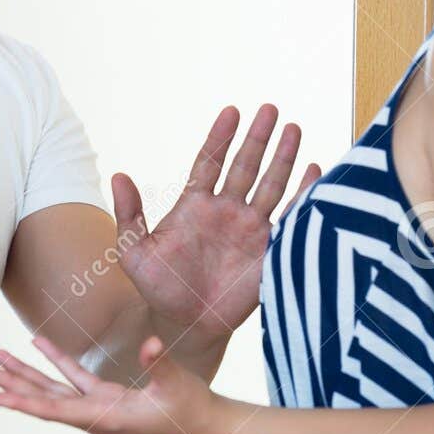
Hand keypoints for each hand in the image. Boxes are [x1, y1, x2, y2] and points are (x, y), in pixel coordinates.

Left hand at [0, 334, 221, 433]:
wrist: (206, 426)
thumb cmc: (191, 410)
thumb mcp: (175, 385)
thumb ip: (159, 364)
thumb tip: (150, 344)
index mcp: (105, 418)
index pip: (54, 410)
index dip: (24, 402)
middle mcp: (94, 416)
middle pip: (43, 398)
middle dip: (11, 383)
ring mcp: (99, 407)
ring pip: (53, 389)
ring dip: (26, 372)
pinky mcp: (107, 398)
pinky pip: (74, 379)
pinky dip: (56, 362)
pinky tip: (39, 346)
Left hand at [115, 104, 318, 345]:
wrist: (187, 325)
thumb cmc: (159, 289)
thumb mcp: (134, 253)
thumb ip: (129, 216)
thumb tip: (119, 176)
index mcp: (195, 205)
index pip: (210, 161)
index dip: (220, 137)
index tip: (232, 111)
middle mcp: (226, 210)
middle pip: (245, 165)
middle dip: (258, 137)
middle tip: (270, 109)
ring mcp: (250, 228)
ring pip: (270, 184)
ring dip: (283, 158)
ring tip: (293, 128)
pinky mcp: (269, 250)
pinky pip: (289, 217)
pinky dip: (303, 195)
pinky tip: (315, 171)